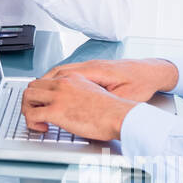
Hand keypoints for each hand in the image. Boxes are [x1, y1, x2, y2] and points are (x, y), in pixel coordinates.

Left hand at [21, 72, 134, 141]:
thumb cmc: (112, 110)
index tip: (42, 104)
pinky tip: (43, 129)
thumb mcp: (92, 92)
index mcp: (71, 78)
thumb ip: (78, 93)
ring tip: (38, 121)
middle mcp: (62, 84)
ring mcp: (57, 96)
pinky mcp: (56, 111)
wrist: (119, 115)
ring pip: (27, 97)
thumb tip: (72, 105)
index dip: (40, 94)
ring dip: (28, 110)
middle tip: (36, 113)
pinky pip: (31, 115)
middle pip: (32, 86)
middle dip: (30, 101)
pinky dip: (31, 123)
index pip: (44, 80)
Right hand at [42, 58, 177, 103]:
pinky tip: (53, 92)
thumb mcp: (124, 98)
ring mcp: (88, 67)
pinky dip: (54, 82)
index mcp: (93, 72)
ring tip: (36, 100)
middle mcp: (87, 67)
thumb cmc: (141, 83)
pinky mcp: (91, 70)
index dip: (43, 97)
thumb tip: (88, 116)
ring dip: (44, 86)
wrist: (151, 72)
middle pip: (52, 74)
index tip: (38, 112)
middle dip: (38, 91)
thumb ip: (104, 105)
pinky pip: (65, 73)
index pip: (58, 79)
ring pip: (56, 73)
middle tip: (31, 107)